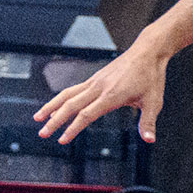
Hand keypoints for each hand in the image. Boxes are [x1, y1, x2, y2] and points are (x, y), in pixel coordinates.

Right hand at [34, 44, 169, 143]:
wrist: (147, 52)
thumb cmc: (151, 76)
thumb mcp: (154, 102)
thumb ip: (148, 122)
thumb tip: (149, 139)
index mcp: (112, 95)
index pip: (87, 115)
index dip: (73, 128)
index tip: (62, 140)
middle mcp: (99, 88)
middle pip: (71, 106)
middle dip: (55, 121)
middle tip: (42, 134)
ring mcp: (95, 81)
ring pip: (67, 94)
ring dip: (51, 107)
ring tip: (38, 119)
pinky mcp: (95, 78)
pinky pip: (74, 89)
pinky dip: (61, 99)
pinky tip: (56, 107)